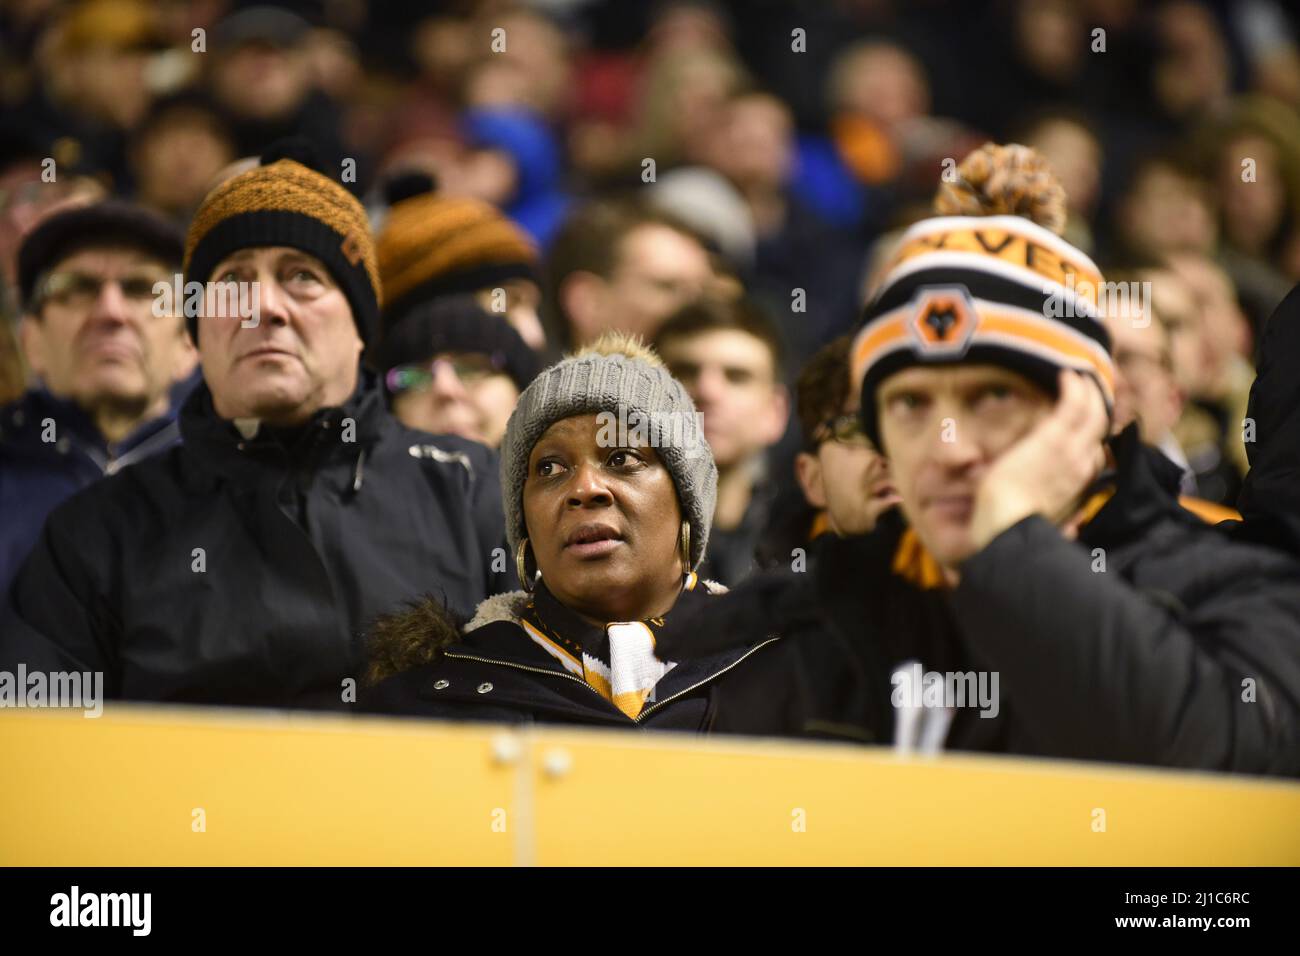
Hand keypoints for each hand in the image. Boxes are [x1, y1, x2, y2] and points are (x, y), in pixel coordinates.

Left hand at [966, 370, 1108, 554]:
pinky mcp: (1053, 439)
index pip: (1097, 456)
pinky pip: (1075, 405)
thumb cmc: (1013, 529)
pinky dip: (1076, 388)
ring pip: (1094, 414)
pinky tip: (1068, 375)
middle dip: (1098, 406)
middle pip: (1101, 429)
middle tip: (1089, 388)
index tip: (1084, 421)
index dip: (1093, 436)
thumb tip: (1073, 529)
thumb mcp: (1043, 524)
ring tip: (1081, 376)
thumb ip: (1061, 520)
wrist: (1006, 528)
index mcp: (1081, 488)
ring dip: (1090, 392)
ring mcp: (1071, 452)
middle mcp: (1083, 467)